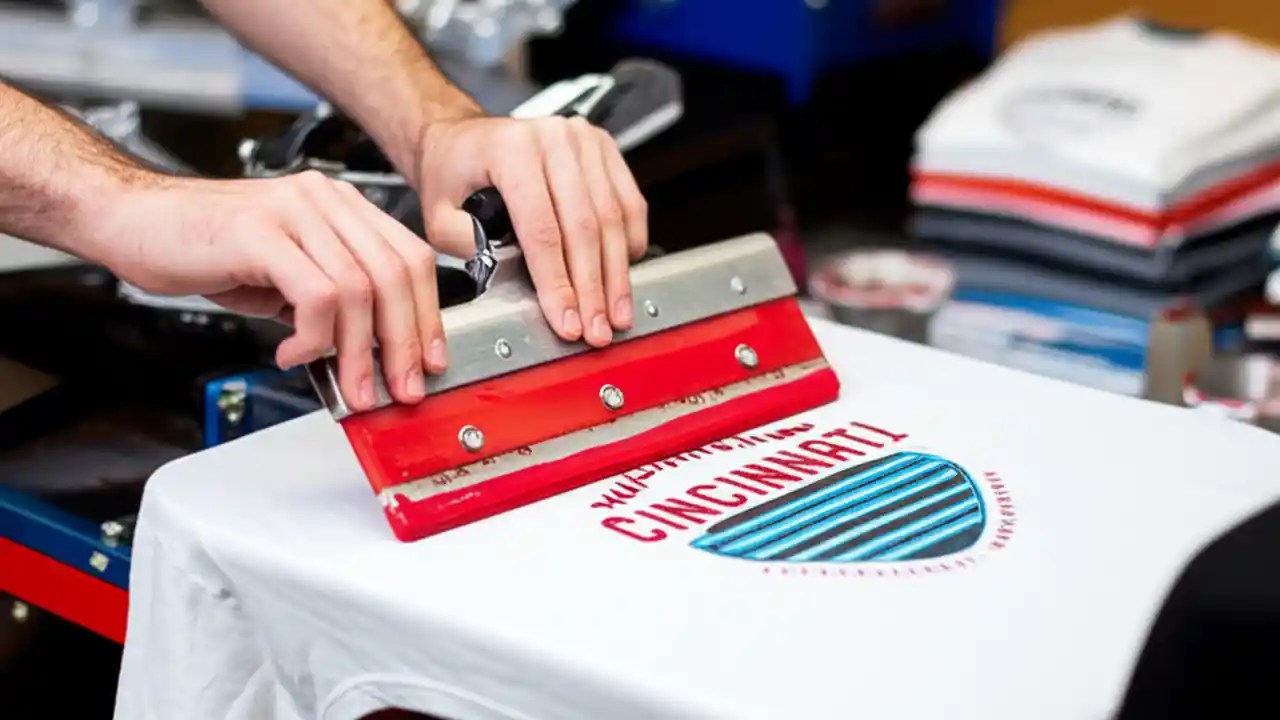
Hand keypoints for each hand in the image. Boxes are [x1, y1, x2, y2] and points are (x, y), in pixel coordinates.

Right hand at [100, 171, 444, 411]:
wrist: (131, 219)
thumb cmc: (204, 248)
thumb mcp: (284, 277)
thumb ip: (331, 304)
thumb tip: (372, 352)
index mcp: (340, 206)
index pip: (409, 258)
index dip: (426, 315)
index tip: (429, 360)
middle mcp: (325, 200)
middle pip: (395, 274)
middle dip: (404, 343)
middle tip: (398, 388)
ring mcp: (296, 210)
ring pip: (360, 289)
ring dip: (359, 352)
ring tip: (347, 385)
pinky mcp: (263, 232)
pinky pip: (317, 295)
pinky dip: (313, 338)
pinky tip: (291, 354)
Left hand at [415, 115, 647, 346]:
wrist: (464, 138)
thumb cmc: (453, 172)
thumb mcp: (438, 213)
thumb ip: (465, 244)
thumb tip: (503, 273)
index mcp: (512, 150)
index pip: (542, 229)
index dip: (558, 282)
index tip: (566, 320)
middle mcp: (553, 139)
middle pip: (584, 226)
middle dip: (593, 288)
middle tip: (597, 328)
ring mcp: (584, 141)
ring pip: (613, 218)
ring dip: (617, 273)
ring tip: (616, 312)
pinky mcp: (604, 149)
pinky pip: (630, 202)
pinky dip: (630, 242)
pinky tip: (623, 274)